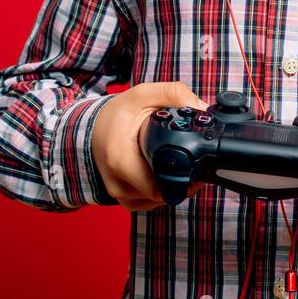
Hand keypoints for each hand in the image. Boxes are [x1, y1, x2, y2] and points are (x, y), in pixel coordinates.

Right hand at [89, 81, 209, 211]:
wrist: (95, 126)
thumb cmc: (118, 113)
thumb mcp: (143, 94)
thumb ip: (174, 94)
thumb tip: (202, 109)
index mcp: (121, 161)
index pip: (160, 187)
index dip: (185, 178)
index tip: (198, 164)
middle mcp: (118, 183)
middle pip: (162, 196)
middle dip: (183, 182)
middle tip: (196, 165)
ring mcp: (119, 194)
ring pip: (157, 202)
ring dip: (174, 188)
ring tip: (184, 168)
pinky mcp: (123, 198)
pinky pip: (149, 203)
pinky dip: (163, 192)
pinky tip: (170, 177)